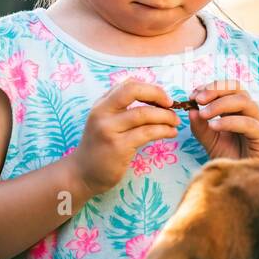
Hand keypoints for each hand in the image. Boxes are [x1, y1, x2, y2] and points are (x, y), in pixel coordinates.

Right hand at [69, 81, 178, 195]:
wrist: (82, 174)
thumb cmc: (99, 147)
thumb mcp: (104, 122)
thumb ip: (121, 109)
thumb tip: (154, 98)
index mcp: (101, 105)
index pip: (127, 84)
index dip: (149, 88)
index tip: (163, 98)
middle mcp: (102, 113)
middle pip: (133, 91)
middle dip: (158, 94)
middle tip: (172, 105)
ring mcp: (109, 130)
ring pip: (144, 114)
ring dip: (166, 116)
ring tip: (175, 122)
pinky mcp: (118, 147)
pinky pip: (147, 133)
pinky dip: (163, 130)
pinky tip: (170, 133)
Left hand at [187, 80, 258, 161]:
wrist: (247, 184)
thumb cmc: (233, 161)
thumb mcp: (211, 143)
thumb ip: (201, 128)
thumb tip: (191, 110)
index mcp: (241, 112)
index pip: (229, 89)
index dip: (211, 88)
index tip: (192, 96)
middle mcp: (253, 114)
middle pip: (238, 89)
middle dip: (215, 90)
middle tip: (197, 99)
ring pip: (244, 101)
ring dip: (220, 104)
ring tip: (203, 114)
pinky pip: (249, 123)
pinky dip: (229, 121)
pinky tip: (214, 126)